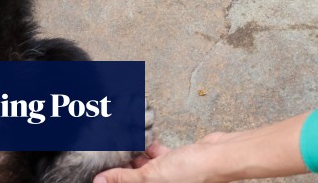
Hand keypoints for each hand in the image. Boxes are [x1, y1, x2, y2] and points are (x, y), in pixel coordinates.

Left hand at [95, 139, 225, 182]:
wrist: (218, 156)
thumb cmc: (192, 172)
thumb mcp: (150, 177)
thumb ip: (124, 179)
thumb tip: (100, 182)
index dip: (113, 177)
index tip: (100, 167)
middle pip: (133, 177)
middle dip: (122, 165)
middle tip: (109, 151)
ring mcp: (168, 174)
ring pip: (144, 166)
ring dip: (135, 154)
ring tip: (124, 142)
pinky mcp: (176, 161)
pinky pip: (158, 155)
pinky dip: (151, 147)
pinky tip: (146, 139)